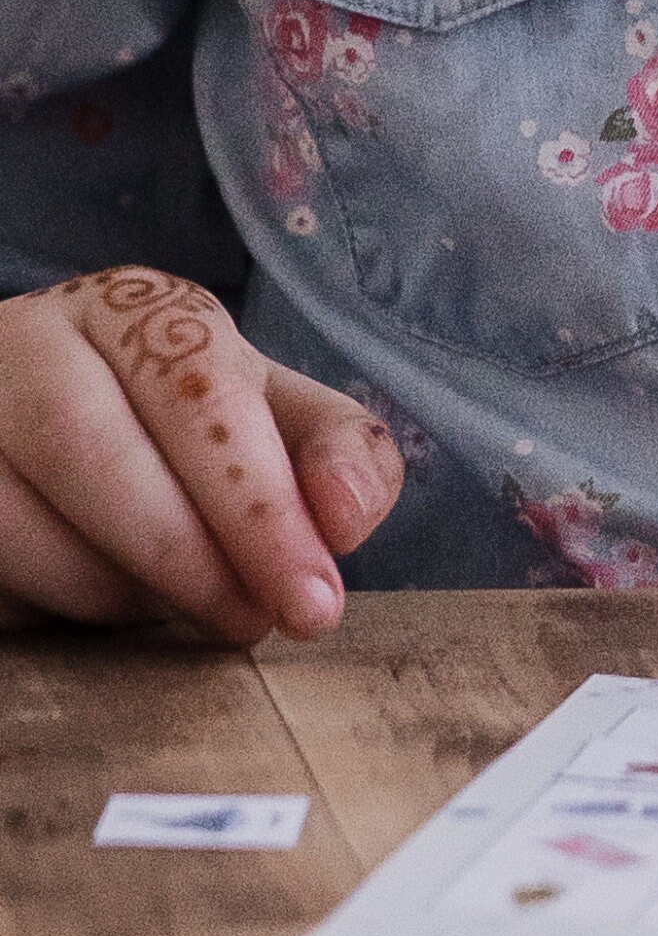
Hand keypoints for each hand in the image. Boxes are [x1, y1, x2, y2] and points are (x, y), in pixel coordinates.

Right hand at [0, 268, 402, 642]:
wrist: (44, 432)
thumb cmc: (182, 430)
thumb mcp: (275, 420)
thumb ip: (339, 450)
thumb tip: (346, 519)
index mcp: (137, 312)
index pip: (201, 396)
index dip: (262, 508)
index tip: (312, 600)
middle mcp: (29, 342)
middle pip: (96, 453)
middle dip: (191, 560)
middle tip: (251, 623)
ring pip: (17, 524)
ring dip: (112, 591)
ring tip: (169, 605)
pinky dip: (42, 607)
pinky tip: (86, 601)